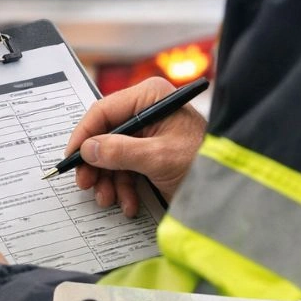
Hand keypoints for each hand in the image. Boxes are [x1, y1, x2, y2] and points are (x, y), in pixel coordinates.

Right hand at [64, 77, 206, 215]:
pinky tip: (128, 203)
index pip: (103, 111)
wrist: (229, 187)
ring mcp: (148, 133)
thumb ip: (120, 152)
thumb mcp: (158, 157)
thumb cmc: (204, 162)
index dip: (83, 135)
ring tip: (111, 199)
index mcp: (150, 97)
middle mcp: (147, 111)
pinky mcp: (151, 153)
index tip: (71, 158)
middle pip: (105, 135)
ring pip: (112, 156)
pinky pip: (125, 168)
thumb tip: (88, 150)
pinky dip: (123, 187)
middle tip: (87, 184)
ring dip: (109, 181)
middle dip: (97, 165)